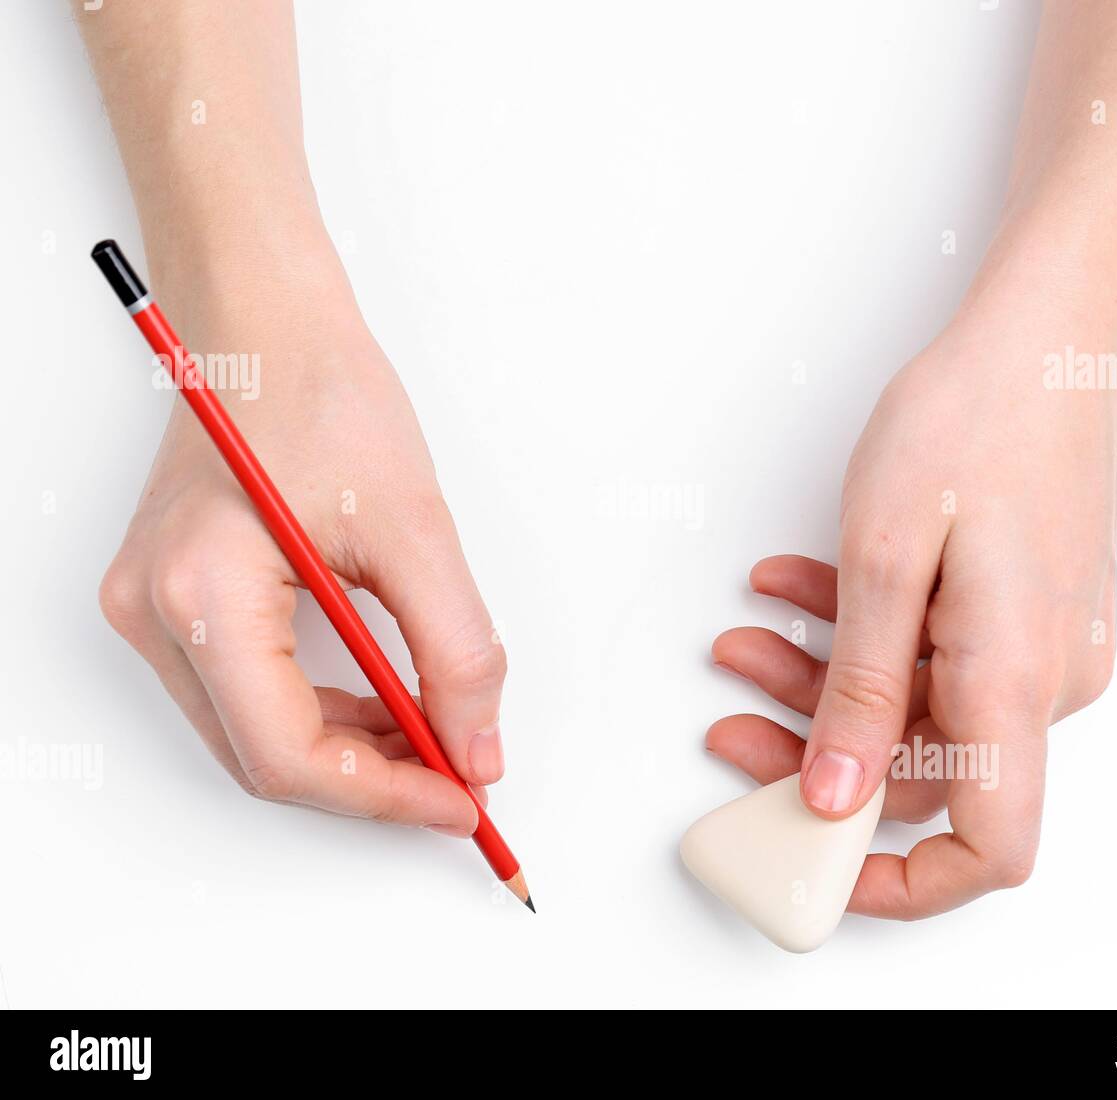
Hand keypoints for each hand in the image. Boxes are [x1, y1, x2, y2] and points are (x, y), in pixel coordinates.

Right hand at [99, 250, 504, 835]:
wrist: (266, 320)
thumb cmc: (322, 391)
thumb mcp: (414, 528)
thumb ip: (456, 650)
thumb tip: (476, 747)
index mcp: (200, 595)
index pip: (290, 756)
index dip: (387, 795)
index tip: (461, 799)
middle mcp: (155, 614)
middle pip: (267, 757)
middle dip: (372, 779)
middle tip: (457, 775)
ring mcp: (152, 609)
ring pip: (256, 732)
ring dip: (349, 748)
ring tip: (431, 734)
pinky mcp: (171, 597)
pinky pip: (245, 691)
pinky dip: (319, 708)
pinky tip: (381, 698)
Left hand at [709, 297, 1116, 918]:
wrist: (1048, 333)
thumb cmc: (975, 418)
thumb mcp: (883, 557)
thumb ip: (861, 692)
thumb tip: (835, 795)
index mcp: (1018, 678)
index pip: (988, 846)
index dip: (903, 881)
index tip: (815, 859)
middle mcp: (1046, 678)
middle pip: (924, 769)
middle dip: (813, 751)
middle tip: (730, 719)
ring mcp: (1044, 644)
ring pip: (921, 707)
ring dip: (827, 683)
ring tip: (748, 636)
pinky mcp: (1029, 610)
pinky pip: (941, 657)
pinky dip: (869, 639)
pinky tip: (801, 595)